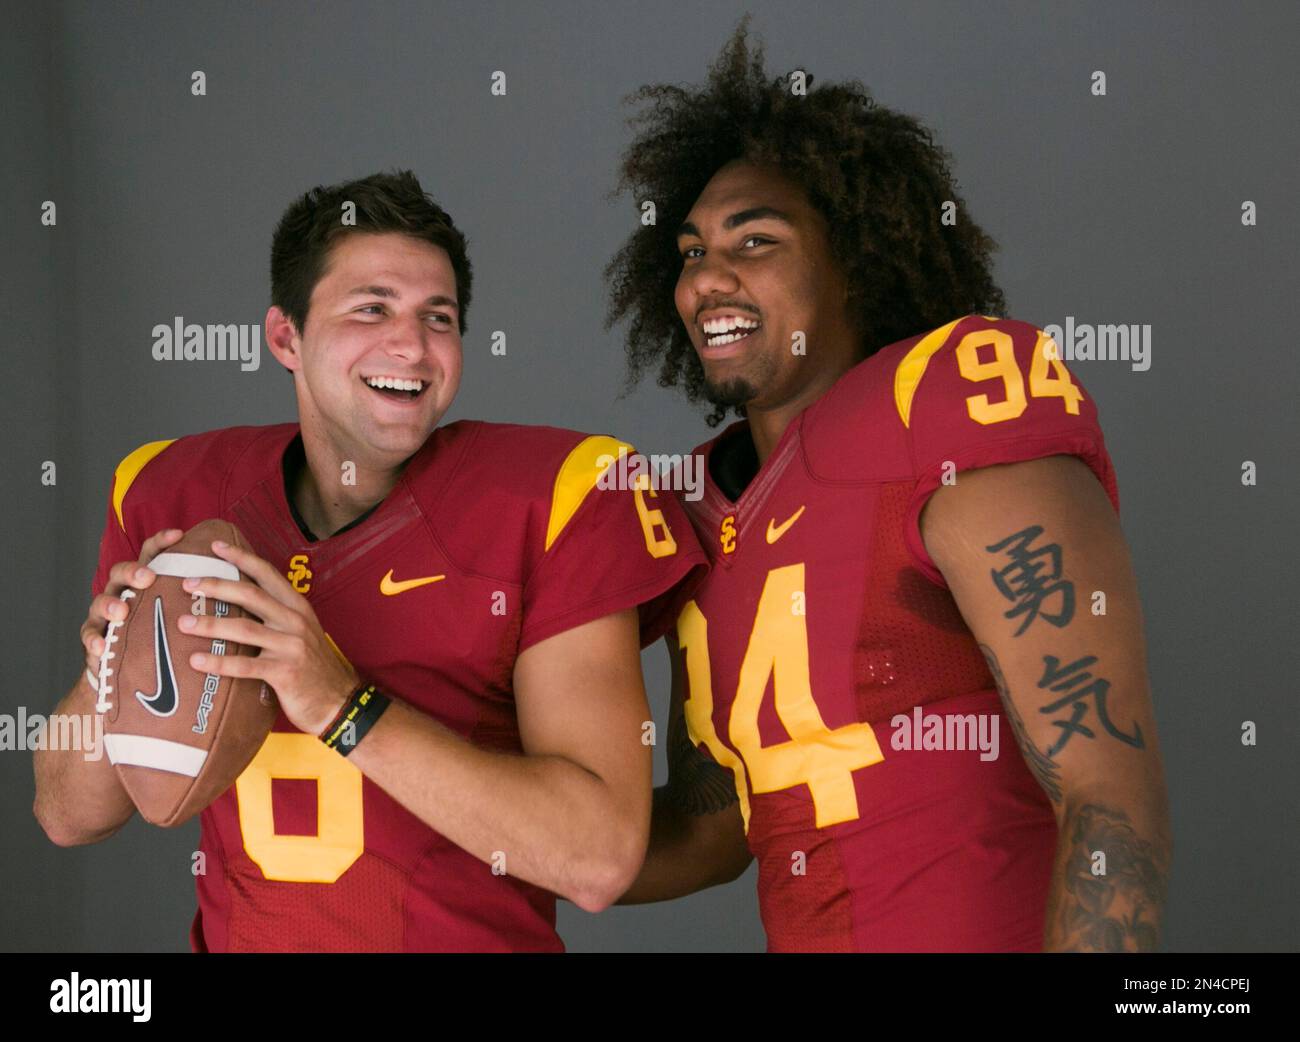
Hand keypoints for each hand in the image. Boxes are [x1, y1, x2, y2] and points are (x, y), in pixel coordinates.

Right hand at [82, 528, 185, 681]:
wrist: (131, 668)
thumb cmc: (161, 635)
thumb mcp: (180, 614)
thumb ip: (198, 600)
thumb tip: (241, 587)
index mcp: (144, 582)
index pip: (151, 555)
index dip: (162, 542)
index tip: (179, 534)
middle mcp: (122, 592)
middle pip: (121, 572)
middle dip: (133, 572)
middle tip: (147, 578)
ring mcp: (105, 614)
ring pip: (101, 602)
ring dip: (110, 604)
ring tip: (121, 612)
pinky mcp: (95, 637)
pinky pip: (90, 636)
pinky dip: (94, 640)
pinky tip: (101, 647)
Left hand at [176, 539, 358, 734]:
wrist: (338, 701)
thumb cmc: (313, 667)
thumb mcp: (302, 633)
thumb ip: (277, 617)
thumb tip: (239, 604)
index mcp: (298, 607)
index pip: (268, 574)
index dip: (241, 557)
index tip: (216, 546)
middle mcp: (295, 622)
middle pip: (251, 595)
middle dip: (217, 586)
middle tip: (187, 583)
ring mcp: (291, 646)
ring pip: (244, 629)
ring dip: (210, 624)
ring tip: (182, 624)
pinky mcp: (284, 672)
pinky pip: (245, 666)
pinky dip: (219, 663)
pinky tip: (196, 661)